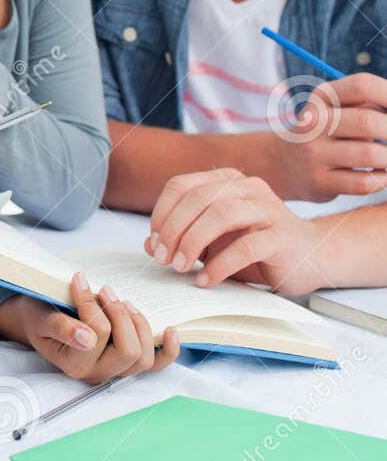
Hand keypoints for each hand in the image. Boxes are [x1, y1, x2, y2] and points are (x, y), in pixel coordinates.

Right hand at [0, 273, 178, 382]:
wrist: (39, 321)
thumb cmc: (39, 317)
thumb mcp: (41, 318)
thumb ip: (61, 328)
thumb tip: (87, 339)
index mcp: (75, 366)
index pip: (98, 335)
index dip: (92, 303)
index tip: (79, 281)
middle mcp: (98, 374)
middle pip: (129, 351)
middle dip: (121, 315)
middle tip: (105, 291)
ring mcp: (115, 371)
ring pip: (144, 357)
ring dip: (138, 324)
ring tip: (121, 303)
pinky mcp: (127, 363)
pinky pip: (156, 365)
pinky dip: (168, 350)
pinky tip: (170, 330)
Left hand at [146, 168, 321, 294]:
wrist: (310, 257)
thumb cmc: (257, 247)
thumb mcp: (214, 242)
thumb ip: (183, 238)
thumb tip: (150, 245)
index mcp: (226, 181)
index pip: (181, 185)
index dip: (162, 214)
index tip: (154, 243)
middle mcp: (247, 187)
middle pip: (198, 198)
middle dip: (174, 229)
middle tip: (163, 258)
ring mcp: (268, 209)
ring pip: (221, 215)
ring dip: (193, 242)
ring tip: (180, 267)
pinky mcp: (282, 236)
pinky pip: (245, 246)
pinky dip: (219, 265)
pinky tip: (205, 280)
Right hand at [267, 72, 386, 201]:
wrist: (285, 164)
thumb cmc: (327, 133)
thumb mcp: (338, 110)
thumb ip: (370, 105)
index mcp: (322, 97)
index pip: (362, 86)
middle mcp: (313, 122)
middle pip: (368, 121)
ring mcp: (313, 153)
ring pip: (370, 154)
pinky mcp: (319, 182)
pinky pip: (363, 183)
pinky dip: (383, 179)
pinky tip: (382, 175)